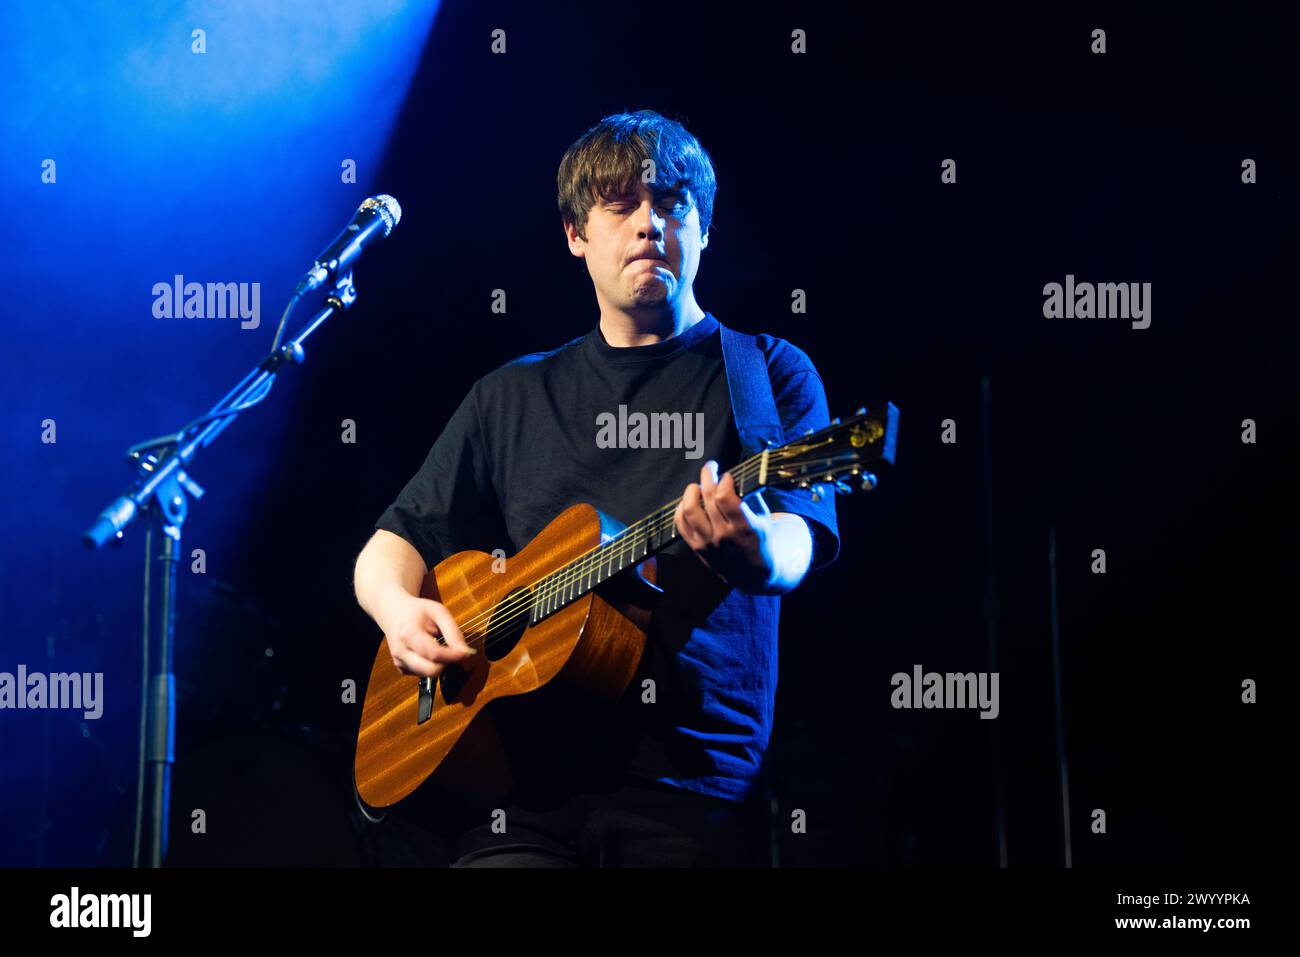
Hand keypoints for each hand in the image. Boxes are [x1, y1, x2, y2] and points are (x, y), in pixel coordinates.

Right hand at [378, 589, 475, 676]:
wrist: (394, 612)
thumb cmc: (417, 610)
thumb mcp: (439, 612)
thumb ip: (453, 632)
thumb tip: (465, 652)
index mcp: (408, 634)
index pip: (434, 654)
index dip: (453, 656)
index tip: (465, 653)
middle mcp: (401, 651)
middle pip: (431, 671)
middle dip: (447, 663)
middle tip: (452, 649)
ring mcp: (399, 662)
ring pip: (428, 675)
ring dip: (439, 664)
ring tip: (437, 645)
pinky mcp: (401, 668)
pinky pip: (423, 674)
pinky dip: (430, 665)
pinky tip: (428, 650)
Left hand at [674, 460, 780, 593]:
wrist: (752, 574)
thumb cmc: (759, 540)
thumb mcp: (764, 520)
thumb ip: (752, 499)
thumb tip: (739, 476)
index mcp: (743, 528)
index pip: (725, 497)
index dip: (724, 480)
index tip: (728, 476)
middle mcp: (723, 535)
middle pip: (707, 497)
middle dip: (708, 476)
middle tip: (711, 468)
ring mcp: (707, 542)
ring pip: (689, 509)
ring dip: (691, 491)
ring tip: (698, 485)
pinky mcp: (696, 547)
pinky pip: (681, 523)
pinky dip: (681, 508)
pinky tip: (689, 501)